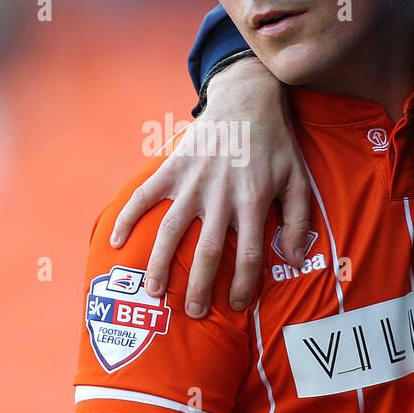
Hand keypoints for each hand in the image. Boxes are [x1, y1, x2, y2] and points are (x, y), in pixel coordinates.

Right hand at [110, 57, 307, 316]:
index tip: (235, 306)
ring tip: (153, 291)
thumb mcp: (298, 180)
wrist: (246, 100)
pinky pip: (145, 196)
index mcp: (254, 201)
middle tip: (191, 312)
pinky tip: (114, 241)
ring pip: (172, 230)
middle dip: (198, 287)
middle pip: (208, 251)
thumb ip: (299, 221)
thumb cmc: (276, 144)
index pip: (248, 255)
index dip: (242, 286)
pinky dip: (127, 217)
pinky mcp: (172, 167)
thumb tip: (292, 261)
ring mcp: (192, 181)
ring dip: (159, 263)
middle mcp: (221, 194)